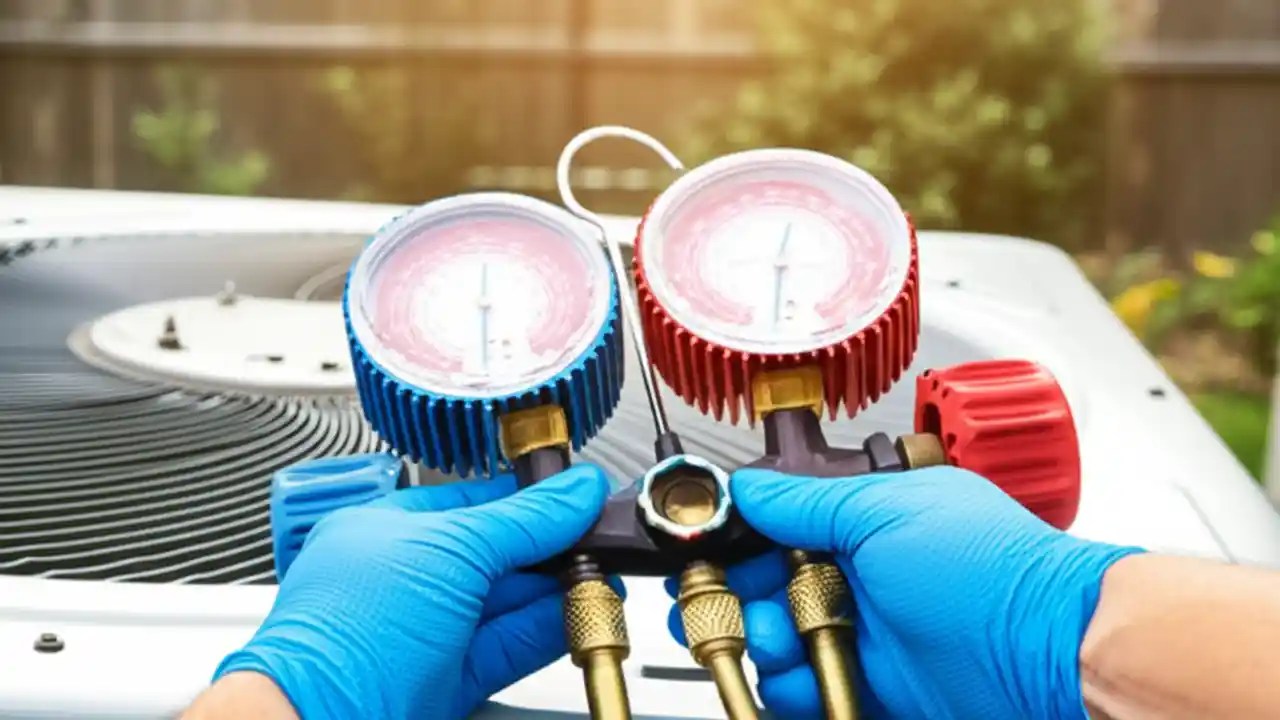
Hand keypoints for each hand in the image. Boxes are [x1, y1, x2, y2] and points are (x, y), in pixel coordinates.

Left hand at [215, 464, 611, 719]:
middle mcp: (403, 583)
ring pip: (505, 605)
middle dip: (550, 549)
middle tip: (599, 540)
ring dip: (557, 592)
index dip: (525, 499)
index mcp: (385, 532)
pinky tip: (576, 616)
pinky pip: (506, 648)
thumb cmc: (347, 634)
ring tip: (600, 579)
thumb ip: (524, 520)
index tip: (574, 496)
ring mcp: (424, 635)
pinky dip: (546, 631)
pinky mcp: (444, 682)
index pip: (470, 503)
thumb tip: (574, 491)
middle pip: (494, 555)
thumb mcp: (451, 550)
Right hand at [668, 467, 1142, 718]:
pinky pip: (807, 690)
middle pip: (764, 589)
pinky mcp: (873, 688)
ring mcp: (865, 635)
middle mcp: (859, 576)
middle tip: (728, 606)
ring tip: (777, 642)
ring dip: (763, 644)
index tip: (702, 553)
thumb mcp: (885, 514)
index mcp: (861, 523)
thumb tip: (749, 485)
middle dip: (738, 598)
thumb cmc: (990, 570)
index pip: (774, 527)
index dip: (733, 542)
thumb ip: (807, 502)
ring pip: (778, 644)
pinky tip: (798, 679)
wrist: (1050, 654)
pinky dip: (791, 689)